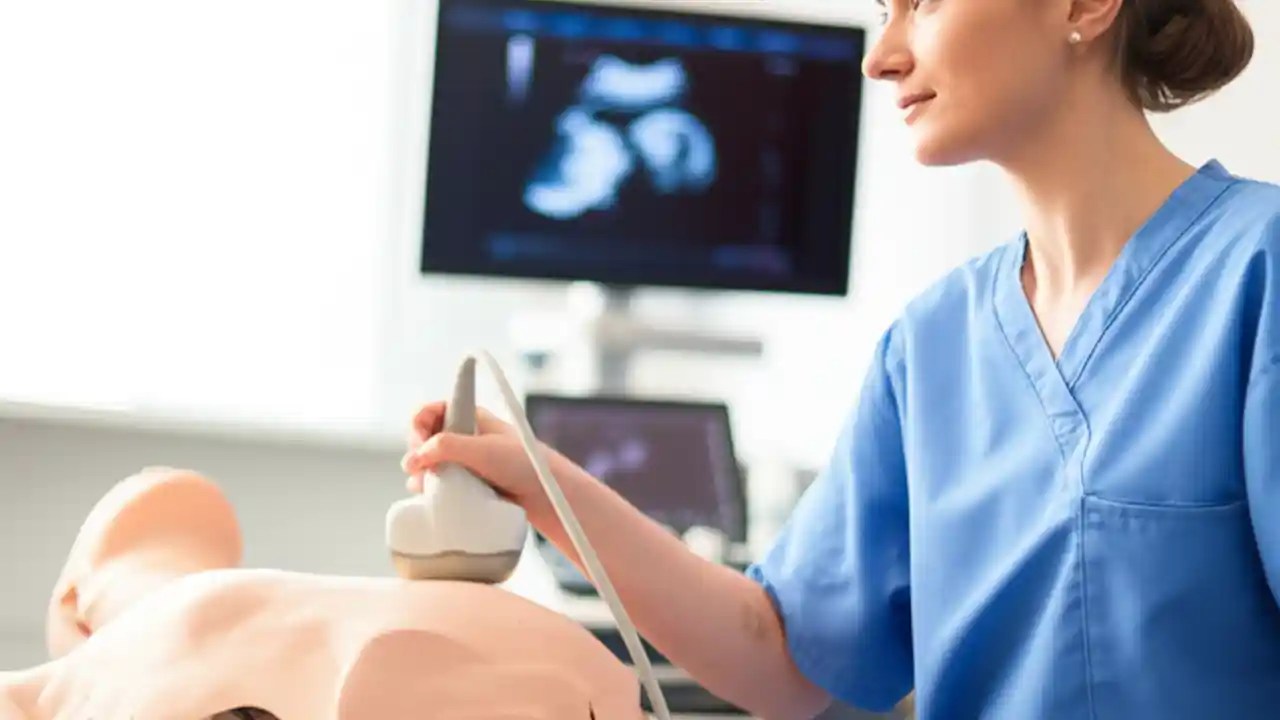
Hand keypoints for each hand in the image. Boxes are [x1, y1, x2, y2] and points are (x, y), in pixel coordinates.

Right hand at [400, 401, 552, 516]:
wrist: (549, 495)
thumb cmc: (522, 465)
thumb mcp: (482, 450)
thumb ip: (445, 448)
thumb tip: (411, 460)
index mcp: (471, 417)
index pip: (431, 412)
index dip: (419, 426)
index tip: (419, 445)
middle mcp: (466, 437)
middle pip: (425, 440)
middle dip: (418, 455)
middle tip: (421, 471)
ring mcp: (466, 461)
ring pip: (430, 465)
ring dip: (423, 476)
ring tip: (426, 487)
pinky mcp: (468, 484)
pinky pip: (441, 484)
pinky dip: (433, 490)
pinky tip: (432, 498)